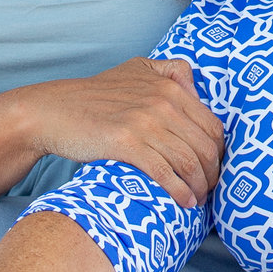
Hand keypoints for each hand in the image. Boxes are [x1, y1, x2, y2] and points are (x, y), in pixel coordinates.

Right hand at [14, 57, 223, 206]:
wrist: (54, 110)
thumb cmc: (95, 95)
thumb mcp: (136, 68)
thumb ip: (169, 71)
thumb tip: (195, 87)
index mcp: (169, 86)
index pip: (211, 124)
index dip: (219, 151)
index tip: (214, 167)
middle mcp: (163, 102)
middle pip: (205, 145)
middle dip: (213, 172)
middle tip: (210, 189)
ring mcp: (145, 122)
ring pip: (189, 161)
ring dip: (200, 186)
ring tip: (198, 200)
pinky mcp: (127, 143)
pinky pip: (165, 172)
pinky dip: (179, 192)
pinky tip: (184, 203)